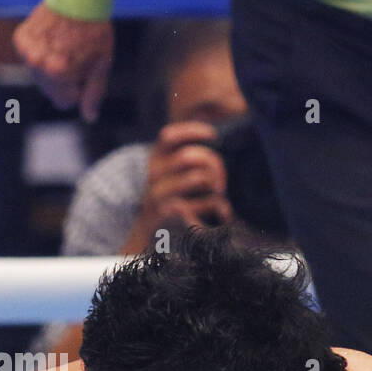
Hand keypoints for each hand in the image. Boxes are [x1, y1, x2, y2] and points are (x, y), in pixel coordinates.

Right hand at [13, 2, 113, 121]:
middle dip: (64, 79)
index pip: (64, 102)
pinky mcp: (20, 40)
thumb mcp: (102, 64)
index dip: (78, 89)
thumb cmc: (95, 30)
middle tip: (75, 53)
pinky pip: (30, 58)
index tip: (85, 70)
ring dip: (51, 66)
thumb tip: (90, 117)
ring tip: (64, 44)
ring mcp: (26, 51)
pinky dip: (40, 52)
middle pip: (50, 90)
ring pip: (39, 76)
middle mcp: (37, 64)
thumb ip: (94, 93)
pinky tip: (52, 38)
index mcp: (57, 74)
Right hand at [125, 121, 232, 251]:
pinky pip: (204, 202)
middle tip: (221, 180)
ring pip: (197, 177)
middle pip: (189, 156)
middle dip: (212, 164)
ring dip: (216, 185)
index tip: (213, 135)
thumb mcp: (171, 175)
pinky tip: (223, 214)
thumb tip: (215, 139)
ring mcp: (158, 195)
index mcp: (154, 161)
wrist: (148, 239)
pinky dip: (219, 207)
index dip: (192, 131)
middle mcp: (153, 175)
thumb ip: (188, 158)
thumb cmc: (170, 202)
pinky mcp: (170, 214)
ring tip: (220, 195)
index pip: (168, 136)